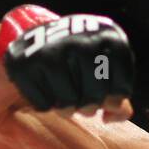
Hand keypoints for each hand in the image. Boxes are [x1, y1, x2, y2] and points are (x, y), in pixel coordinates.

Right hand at [0, 6, 135, 121]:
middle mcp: (80, 38)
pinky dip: (46, 104)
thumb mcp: (102, 70)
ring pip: (68, 102)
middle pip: (96, 95)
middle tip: (85, 104)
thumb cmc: (77, 62)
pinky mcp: (26, 64)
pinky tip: (45, 89)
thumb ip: (119, 93)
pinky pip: (44, 104)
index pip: (122, 80)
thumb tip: (118, 112)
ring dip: (67, 108)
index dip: (117, 97)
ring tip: (64, 97)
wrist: (36, 42)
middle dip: (91, 106)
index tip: (109, 100)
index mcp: (107, 36)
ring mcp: (51, 50)